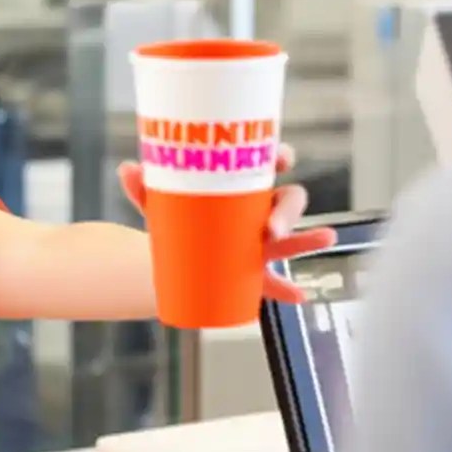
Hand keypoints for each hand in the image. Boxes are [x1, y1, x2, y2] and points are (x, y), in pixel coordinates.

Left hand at [117, 144, 336, 303]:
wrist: (171, 260)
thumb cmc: (176, 221)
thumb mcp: (160, 204)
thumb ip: (144, 188)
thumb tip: (128, 170)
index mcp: (243, 185)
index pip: (270, 163)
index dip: (280, 157)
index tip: (282, 158)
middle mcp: (261, 211)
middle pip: (288, 200)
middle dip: (288, 210)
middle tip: (273, 226)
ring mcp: (262, 243)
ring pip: (291, 238)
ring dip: (306, 239)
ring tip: (323, 238)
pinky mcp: (256, 272)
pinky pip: (275, 281)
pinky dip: (286, 288)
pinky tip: (299, 294)